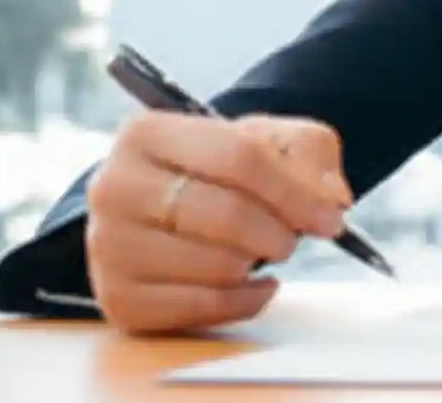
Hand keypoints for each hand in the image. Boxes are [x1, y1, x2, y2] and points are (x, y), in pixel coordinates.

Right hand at [86, 111, 351, 333]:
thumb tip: (332, 199)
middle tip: (292, 238)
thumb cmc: (222, 168)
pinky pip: (203, 309)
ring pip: (217, 266)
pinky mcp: (118, 298)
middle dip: (279, 233)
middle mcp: (114, 186)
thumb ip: (309, 154)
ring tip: (261, 252)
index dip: (296, 193)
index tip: (331, 219)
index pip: (239, 158)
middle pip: (228, 215)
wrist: (165, 204)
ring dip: (259, 265)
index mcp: (148, 132)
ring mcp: (109, 246)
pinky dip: (244, 301)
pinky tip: (252, 283)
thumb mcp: (268, 139)